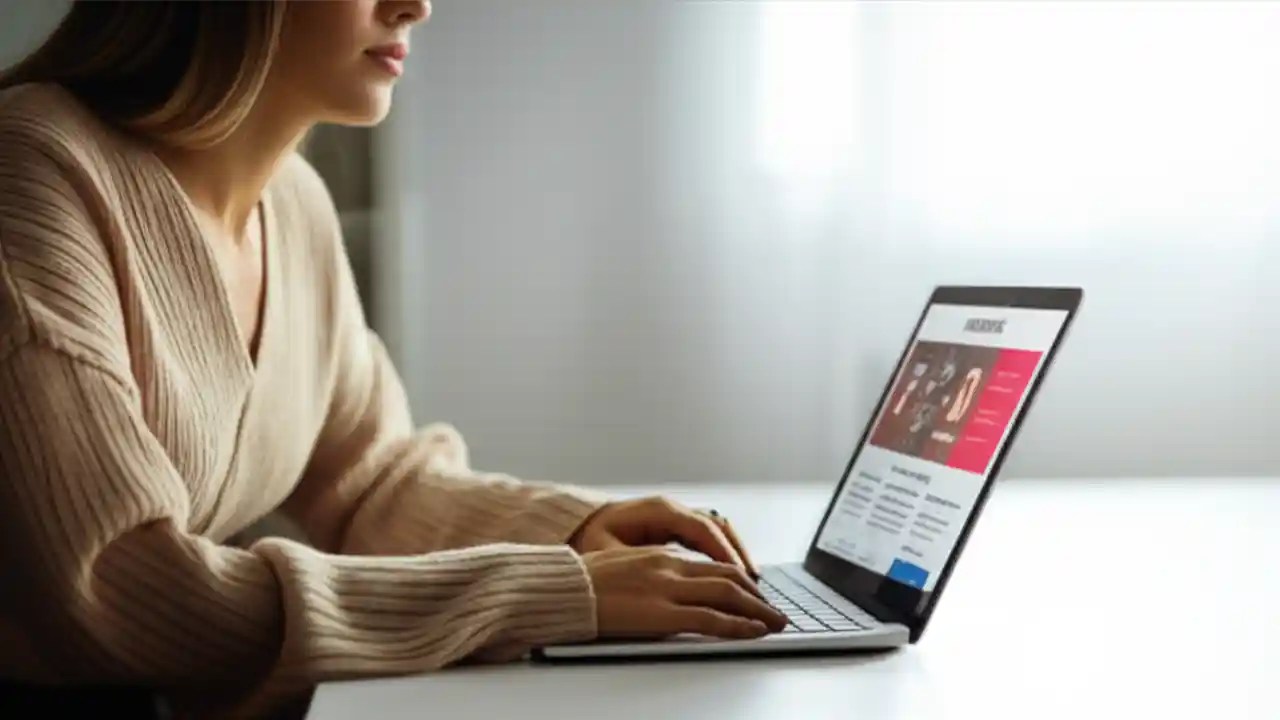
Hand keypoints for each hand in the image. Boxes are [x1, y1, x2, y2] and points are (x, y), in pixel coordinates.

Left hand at [569, 497, 759, 577]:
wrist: (581, 526)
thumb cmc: (592, 539)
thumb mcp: (608, 550)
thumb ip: (635, 559)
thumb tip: (660, 571)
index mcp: (658, 510)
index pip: (702, 527)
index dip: (724, 551)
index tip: (739, 574)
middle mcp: (672, 509)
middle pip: (717, 527)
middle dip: (737, 554)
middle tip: (753, 583)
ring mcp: (677, 516)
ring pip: (718, 530)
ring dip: (735, 553)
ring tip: (750, 581)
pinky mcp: (677, 527)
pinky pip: (709, 536)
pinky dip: (724, 552)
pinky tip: (732, 575)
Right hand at [583, 547, 787, 638]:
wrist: (559, 590)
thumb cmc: (581, 584)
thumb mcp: (622, 568)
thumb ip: (649, 573)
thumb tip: (668, 588)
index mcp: (659, 555)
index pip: (711, 563)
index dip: (738, 579)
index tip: (752, 593)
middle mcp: (668, 566)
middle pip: (727, 576)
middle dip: (756, 595)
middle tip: (773, 610)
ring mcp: (666, 588)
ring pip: (727, 594)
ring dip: (756, 610)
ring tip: (773, 622)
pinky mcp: (661, 612)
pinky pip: (711, 619)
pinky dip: (738, 625)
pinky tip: (753, 631)